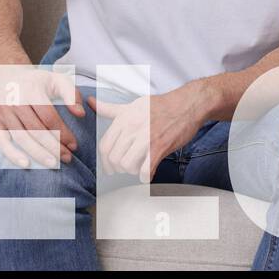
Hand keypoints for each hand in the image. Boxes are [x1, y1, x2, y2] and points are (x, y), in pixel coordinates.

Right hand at [0, 66, 83, 168]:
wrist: (5, 76)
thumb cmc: (35, 82)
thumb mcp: (56, 80)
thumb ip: (71, 94)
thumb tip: (81, 113)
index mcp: (32, 89)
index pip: (49, 117)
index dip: (63, 133)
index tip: (74, 145)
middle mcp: (15, 101)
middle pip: (36, 129)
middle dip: (53, 147)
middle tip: (67, 158)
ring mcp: (2, 112)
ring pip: (21, 138)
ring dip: (38, 153)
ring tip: (53, 164)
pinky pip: (1, 142)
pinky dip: (12, 154)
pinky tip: (26, 164)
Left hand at [88, 82, 210, 182]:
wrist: (187, 104)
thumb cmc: (160, 106)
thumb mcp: (132, 105)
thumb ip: (110, 108)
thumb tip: (91, 102)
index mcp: (124, 118)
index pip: (105, 146)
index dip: (105, 161)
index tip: (110, 167)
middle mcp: (132, 128)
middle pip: (114, 158)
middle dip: (118, 168)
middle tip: (126, 168)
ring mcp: (146, 138)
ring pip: (127, 165)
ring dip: (132, 171)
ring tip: (139, 168)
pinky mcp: (160, 147)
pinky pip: (146, 170)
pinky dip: (146, 176)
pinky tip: (149, 172)